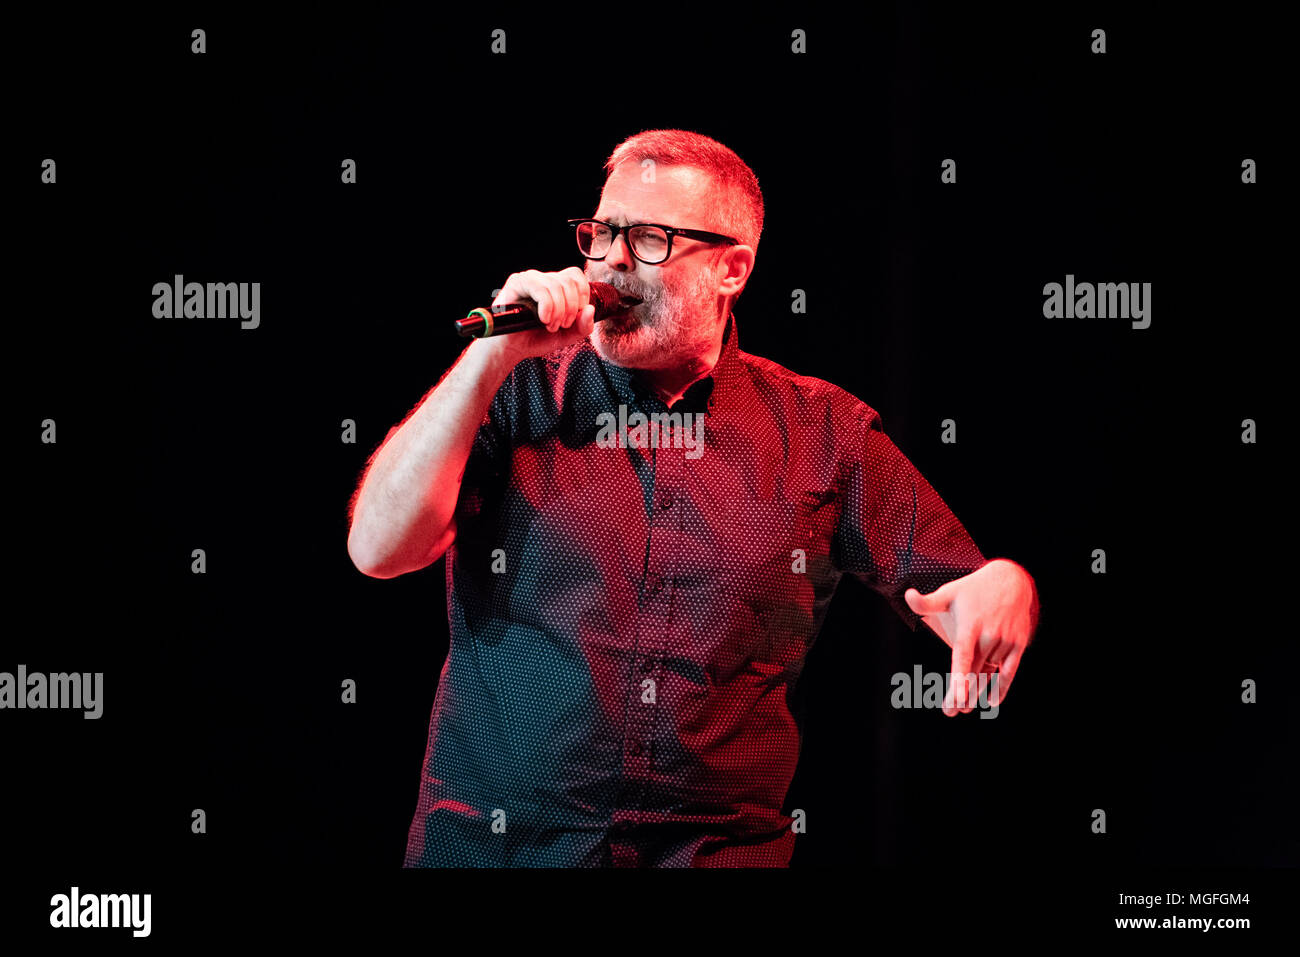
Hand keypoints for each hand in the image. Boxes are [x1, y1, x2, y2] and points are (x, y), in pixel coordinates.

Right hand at [488, 266, 595, 360]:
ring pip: (556, 284)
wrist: (511, 348)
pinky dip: (547, 306)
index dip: (582, 295)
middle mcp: (544, 279)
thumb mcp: (566, 336)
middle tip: (561, 325)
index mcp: (556, 287)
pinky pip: (540, 288)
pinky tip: (543, 319)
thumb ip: (583, 327)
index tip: (574, 317)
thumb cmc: (535, 339)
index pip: (576, 276)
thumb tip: (590, 309)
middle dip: (571, 308)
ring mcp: (530, 279)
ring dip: (558, 310)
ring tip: (550, 326)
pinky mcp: (516, 283)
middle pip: (569, 281)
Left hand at [903, 559, 1037, 714]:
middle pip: (974, 672)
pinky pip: (1009, 671)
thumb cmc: (972, 589)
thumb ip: (927, 602)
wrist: (1010, 581)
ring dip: (978, 692)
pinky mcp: (1018, 645)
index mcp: (970, 625)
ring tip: (963, 709)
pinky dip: (1002, 687)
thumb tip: (907, 595)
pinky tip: (992, 702)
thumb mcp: (949, 592)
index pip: (963, 656)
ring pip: (989, 674)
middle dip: (962, 694)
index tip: (957, 697)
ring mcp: (1005, 641)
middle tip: (950, 712)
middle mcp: (989, 635)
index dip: (960, 678)